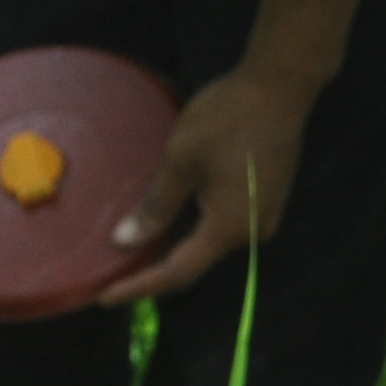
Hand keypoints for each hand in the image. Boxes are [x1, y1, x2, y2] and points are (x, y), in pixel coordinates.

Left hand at [95, 63, 314, 306]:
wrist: (280, 87)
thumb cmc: (227, 120)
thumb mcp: (181, 162)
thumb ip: (156, 207)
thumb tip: (126, 241)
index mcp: (229, 228)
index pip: (178, 272)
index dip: (140, 287)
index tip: (105, 297)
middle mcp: (252, 232)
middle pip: (196, 264)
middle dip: (154, 274)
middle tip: (113, 280)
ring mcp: (263, 216)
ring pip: (209, 246)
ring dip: (173, 252)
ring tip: (133, 256)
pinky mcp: (265, 199)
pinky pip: (222, 228)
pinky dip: (192, 233)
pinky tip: (166, 227)